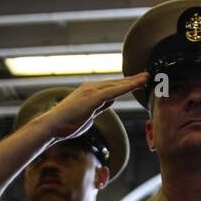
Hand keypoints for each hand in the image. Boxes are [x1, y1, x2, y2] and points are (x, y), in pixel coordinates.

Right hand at [31, 73, 150, 142]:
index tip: (138, 81)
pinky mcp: (93, 97)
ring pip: (117, 85)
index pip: (111, 87)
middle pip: (116, 83)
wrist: (53, 126)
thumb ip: (100, 107)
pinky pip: (115, 91)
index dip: (125, 84)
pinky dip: (128, 86)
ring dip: (133, 80)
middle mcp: (91, 88)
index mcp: (89, 93)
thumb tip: (111, 101)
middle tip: (147, 75)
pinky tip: (138, 83)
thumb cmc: (67, 124)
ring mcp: (92, 91)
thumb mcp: (89, 115)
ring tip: (147, 76)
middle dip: (132, 80)